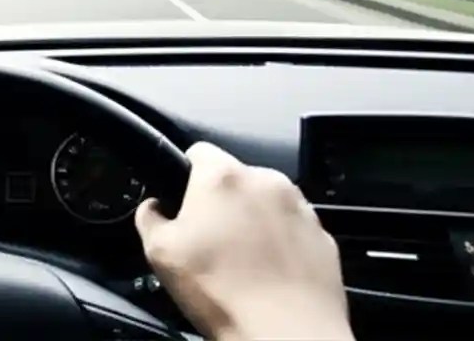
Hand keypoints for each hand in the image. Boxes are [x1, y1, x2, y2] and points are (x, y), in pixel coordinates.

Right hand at [135, 143, 351, 340]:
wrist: (286, 333)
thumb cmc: (222, 293)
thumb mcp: (159, 253)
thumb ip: (149, 217)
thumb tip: (153, 209)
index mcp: (221, 176)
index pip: (197, 151)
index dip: (184, 176)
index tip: (182, 204)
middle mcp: (266, 181)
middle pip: (234, 180)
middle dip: (220, 204)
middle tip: (207, 243)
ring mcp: (300, 207)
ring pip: (265, 204)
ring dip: (252, 222)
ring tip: (240, 264)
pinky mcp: (323, 235)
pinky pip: (292, 229)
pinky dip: (280, 244)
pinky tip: (267, 274)